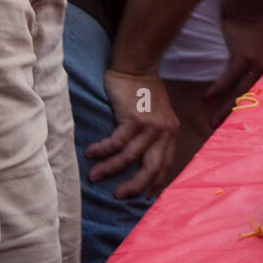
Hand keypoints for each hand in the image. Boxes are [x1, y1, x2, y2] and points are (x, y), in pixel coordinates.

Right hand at [86, 67, 178, 197]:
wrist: (136, 65)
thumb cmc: (143, 90)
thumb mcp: (158, 114)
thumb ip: (155, 134)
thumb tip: (142, 159)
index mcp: (171, 132)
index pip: (166, 164)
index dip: (155, 182)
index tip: (144, 197)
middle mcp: (164, 131)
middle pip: (151, 168)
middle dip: (135, 186)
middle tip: (118, 196)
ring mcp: (149, 125)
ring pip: (128, 157)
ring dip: (109, 169)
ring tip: (93, 176)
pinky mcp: (134, 118)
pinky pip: (116, 142)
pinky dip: (102, 150)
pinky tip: (91, 153)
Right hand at [205, 18, 262, 124]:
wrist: (248, 10)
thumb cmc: (252, 29)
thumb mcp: (262, 48)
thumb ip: (260, 65)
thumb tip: (255, 81)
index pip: (258, 95)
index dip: (249, 110)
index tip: (240, 125)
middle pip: (249, 97)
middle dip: (235, 115)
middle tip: (224, 131)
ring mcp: (254, 63)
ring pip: (239, 91)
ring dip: (225, 107)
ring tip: (214, 121)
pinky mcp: (242, 56)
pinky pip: (229, 76)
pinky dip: (219, 87)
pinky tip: (208, 96)